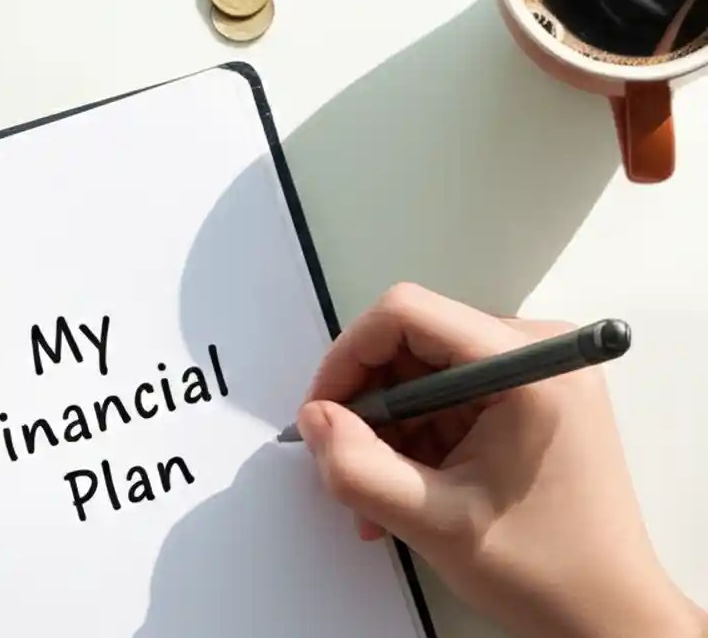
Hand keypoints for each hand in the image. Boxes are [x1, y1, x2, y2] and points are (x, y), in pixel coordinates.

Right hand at [297, 284, 705, 637]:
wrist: (609, 615)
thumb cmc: (545, 571)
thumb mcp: (434, 523)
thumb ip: (358, 468)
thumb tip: (312, 420)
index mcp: (528, 367)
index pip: (408, 315)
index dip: (349, 357)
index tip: (323, 414)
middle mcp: (537, 353)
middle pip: (411, 342)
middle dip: (369, 406)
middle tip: (348, 465)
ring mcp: (535, 375)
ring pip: (421, 374)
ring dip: (388, 433)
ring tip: (380, 499)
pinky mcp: (527, 400)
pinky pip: (444, 398)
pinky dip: (414, 440)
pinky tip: (407, 492)